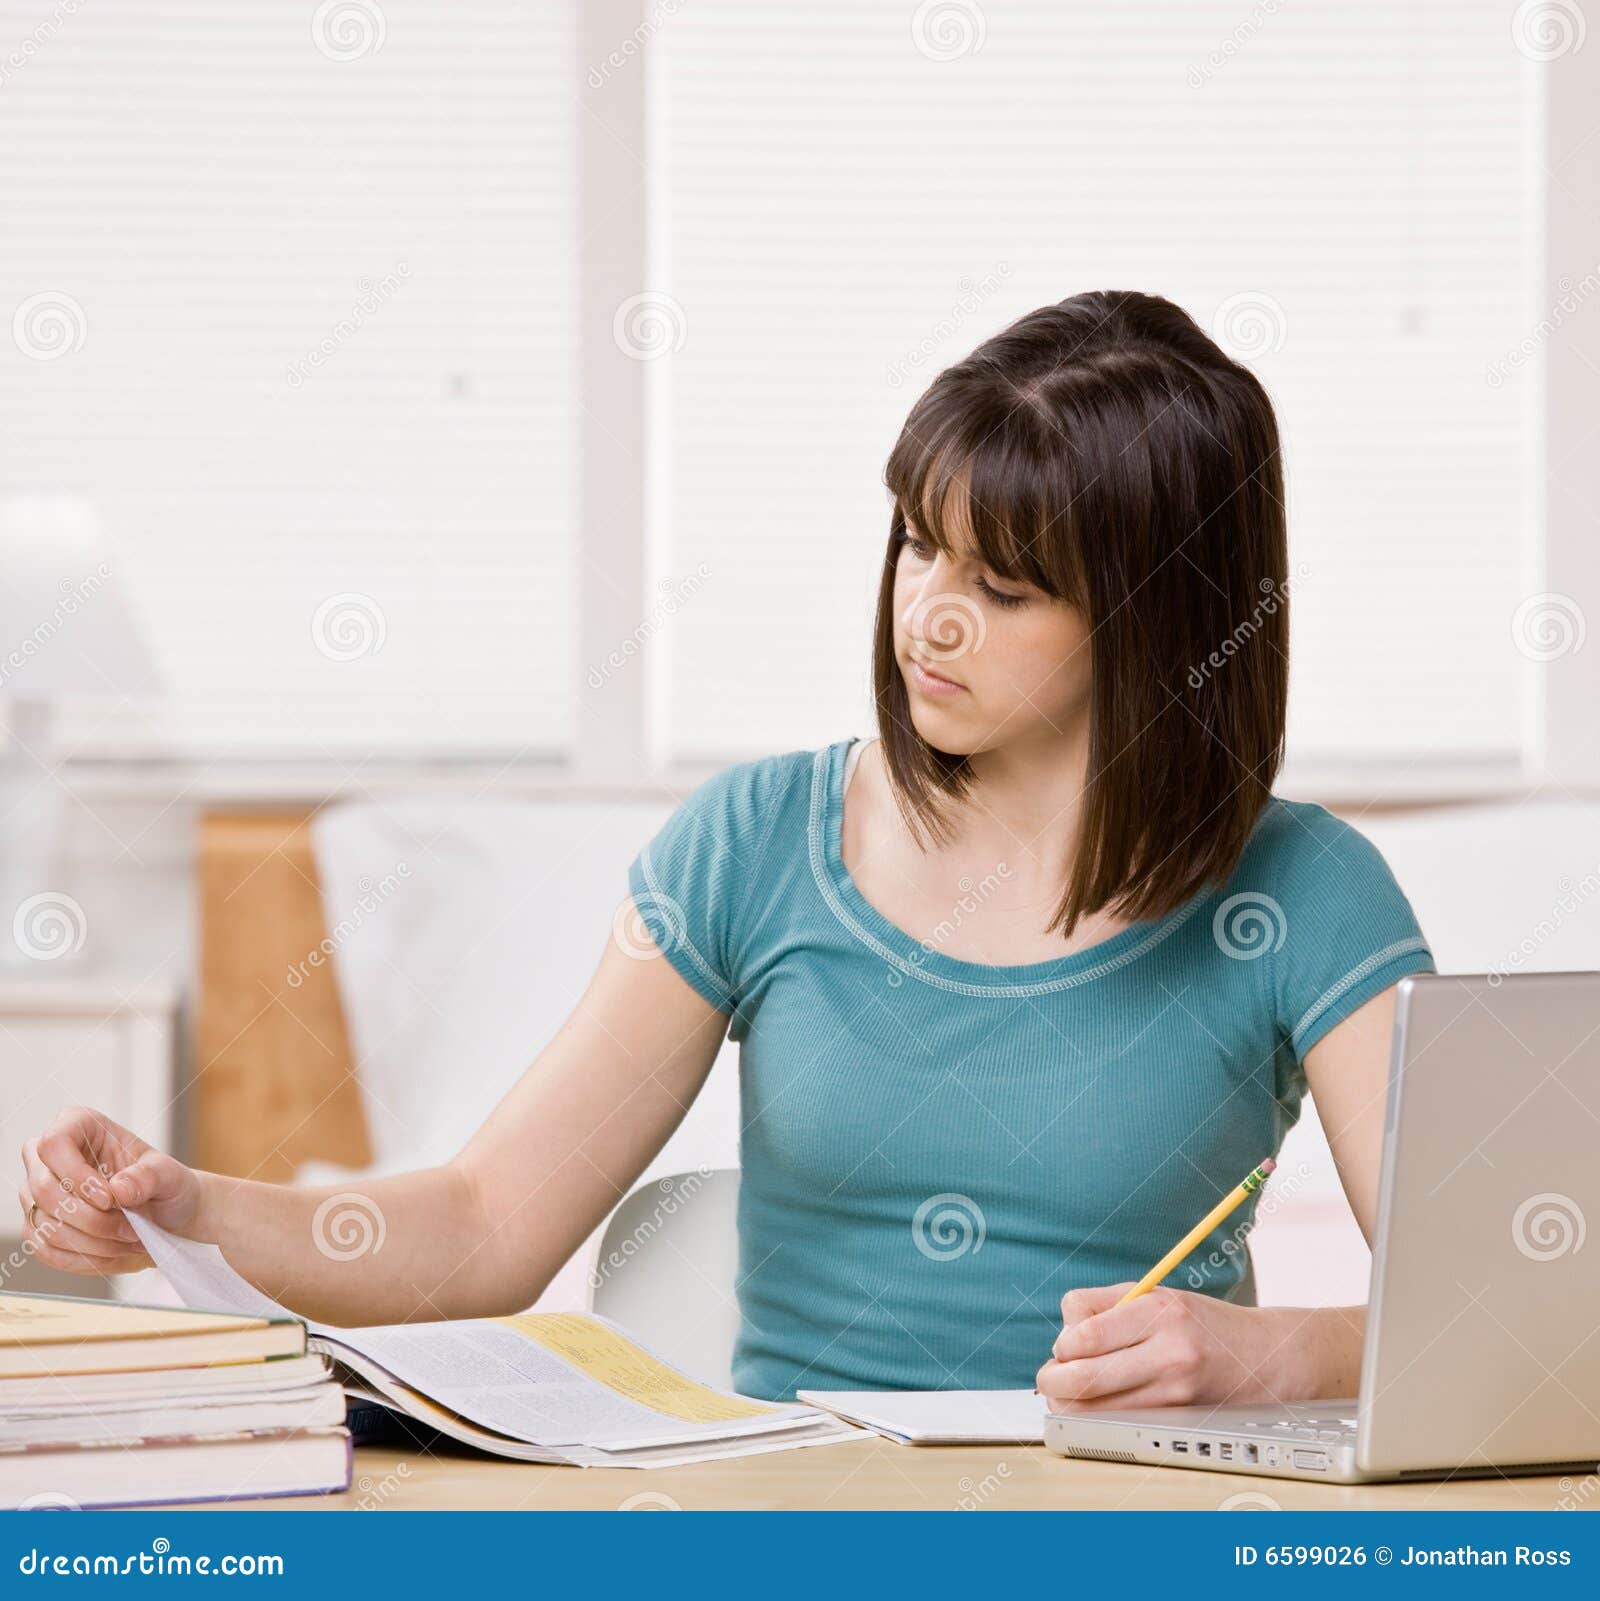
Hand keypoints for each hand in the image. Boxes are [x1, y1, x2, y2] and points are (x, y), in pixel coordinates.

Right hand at [20, 1105, 203, 1276]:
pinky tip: (113, 1252)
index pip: (53, 1144)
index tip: (109, 1199)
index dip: (76, 1176)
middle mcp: (49, 1158)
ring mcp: (37, 1194)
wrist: (167, 1213)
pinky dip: (84, 1258)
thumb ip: (149, 1175)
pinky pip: (47, 1251)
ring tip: (129, 1240)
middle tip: (131, 1228)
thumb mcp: (170, 1174)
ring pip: (45, 1226)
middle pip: (43, 1190)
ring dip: (92, 1243)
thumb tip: (119, 1189)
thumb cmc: (167, 1184)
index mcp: (79, 1125)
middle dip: (91, 1220)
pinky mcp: (39, 1227)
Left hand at [1036, 1283, 1339, 1410]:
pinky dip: (1100, 1417)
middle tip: (1048, 1379)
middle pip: (1084, 1376)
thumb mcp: (1157, 1296)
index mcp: (1159, 1311)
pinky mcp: (1180, 1419)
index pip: (1085, 1331)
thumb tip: (1063, 1331)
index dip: (1062, 1343)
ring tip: (1071, 1393)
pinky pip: (1122, 1423)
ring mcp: (1176, 1391)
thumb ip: (1105, 1306)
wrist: (1268, 1356)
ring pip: (1098, 1409)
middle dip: (1053, 1382)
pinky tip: (1100, 1405)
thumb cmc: (1203, 1324)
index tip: (1062, 1347)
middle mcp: (1168, 1352)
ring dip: (1072, 1405)